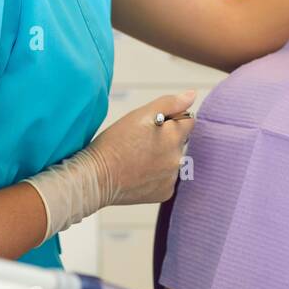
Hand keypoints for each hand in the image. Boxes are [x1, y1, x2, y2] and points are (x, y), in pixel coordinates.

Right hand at [88, 89, 195, 205]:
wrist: (97, 178)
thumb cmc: (114, 144)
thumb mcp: (140, 114)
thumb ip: (170, 103)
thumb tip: (192, 95)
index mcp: (174, 136)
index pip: (188, 120)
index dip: (171, 118)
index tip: (154, 123)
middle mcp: (177, 158)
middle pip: (180, 141)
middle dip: (166, 138)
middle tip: (141, 141)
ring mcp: (171, 177)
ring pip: (172, 160)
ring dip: (162, 157)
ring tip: (138, 157)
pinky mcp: (164, 193)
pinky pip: (166, 178)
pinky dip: (156, 175)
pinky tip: (139, 172)